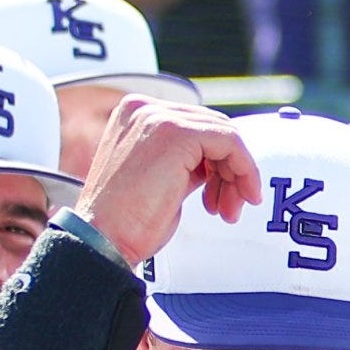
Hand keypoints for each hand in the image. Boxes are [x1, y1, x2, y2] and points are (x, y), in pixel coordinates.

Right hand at [72, 99, 261, 263]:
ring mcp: (158, 117)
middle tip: (228, 207)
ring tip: (228, 210)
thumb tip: (221, 159)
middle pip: (212, 127)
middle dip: (229, 169)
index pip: (196, 125)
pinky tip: (240, 198)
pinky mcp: (176, 133)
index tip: (220, 195)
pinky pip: (230, 142)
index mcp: (135, 115)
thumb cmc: (128, 222)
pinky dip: (245, 170)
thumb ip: (186, 160)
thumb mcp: (161, 178)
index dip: (217, 161)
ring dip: (237, 175)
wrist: (104, 241)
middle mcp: (144, 108)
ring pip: (225, 134)